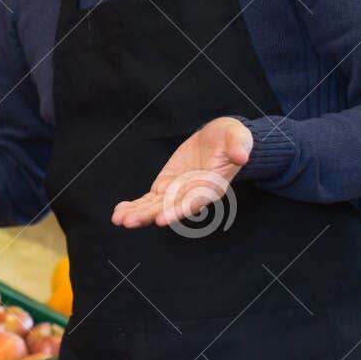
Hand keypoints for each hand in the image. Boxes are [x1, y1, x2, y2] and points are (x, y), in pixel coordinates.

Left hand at [111, 117, 252, 228]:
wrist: (220, 139)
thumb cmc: (232, 139)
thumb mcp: (239, 137)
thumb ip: (239, 146)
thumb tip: (242, 155)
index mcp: (212, 186)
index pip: (194, 201)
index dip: (178, 210)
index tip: (162, 219)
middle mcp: (193, 194)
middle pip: (169, 208)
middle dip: (149, 215)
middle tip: (129, 222)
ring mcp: (178, 192)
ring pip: (155, 206)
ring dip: (137, 214)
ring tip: (118, 219)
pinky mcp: (166, 186)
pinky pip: (149, 199)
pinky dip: (135, 206)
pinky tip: (119, 212)